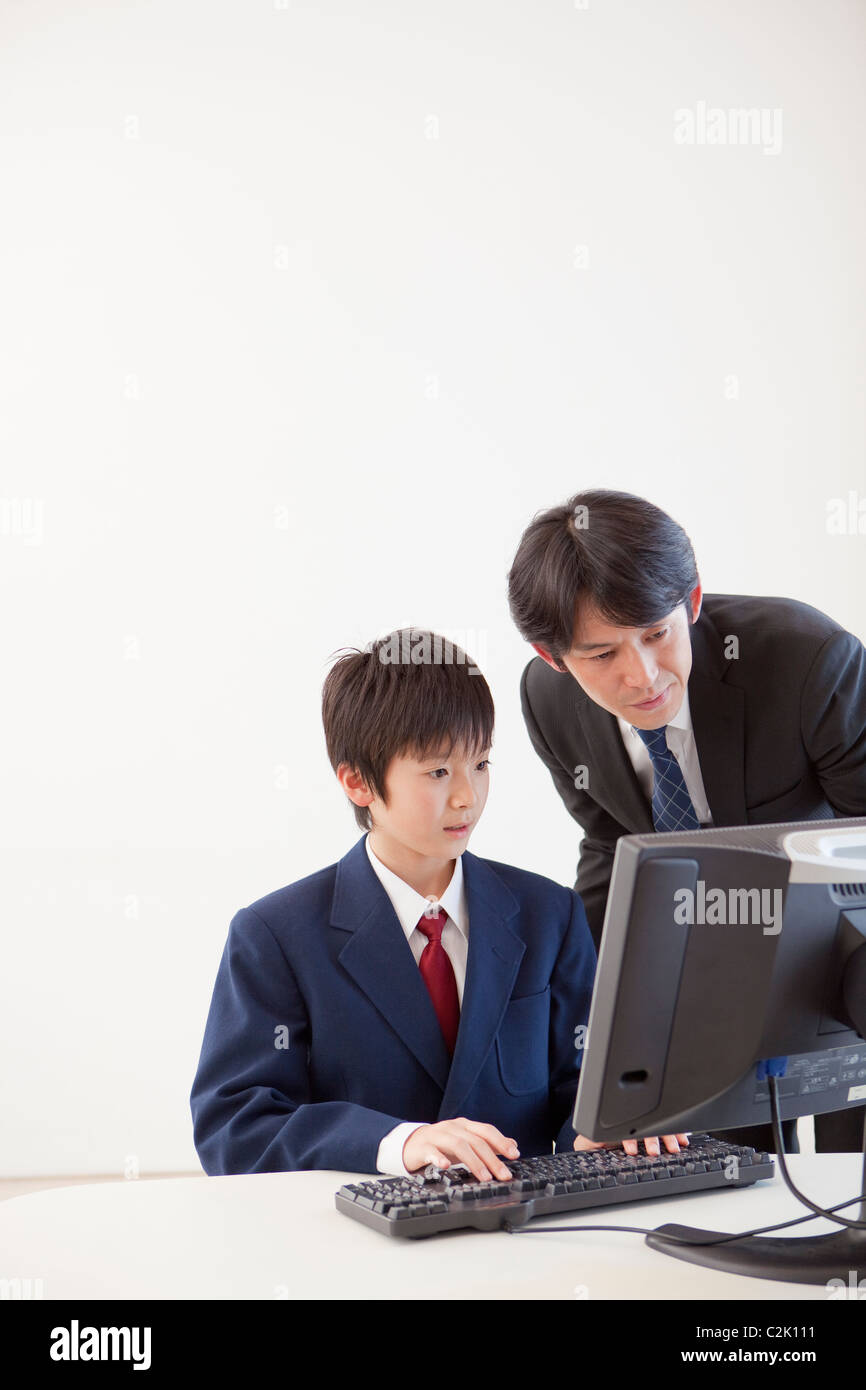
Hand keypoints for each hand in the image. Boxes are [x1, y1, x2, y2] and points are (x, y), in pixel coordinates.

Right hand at [403, 1118, 519, 1181]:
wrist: (411, 1144)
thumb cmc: (442, 1144)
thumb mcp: (466, 1141)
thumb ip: (488, 1143)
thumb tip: (513, 1145)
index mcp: (464, 1125)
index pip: (486, 1130)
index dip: (501, 1142)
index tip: (514, 1155)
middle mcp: (452, 1128)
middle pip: (475, 1141)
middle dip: (492, 1159)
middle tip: (503, 1175)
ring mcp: (437, 1136)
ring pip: (458, 1145)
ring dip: (474, 1161)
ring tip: (485, 1177)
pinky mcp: (422, 1147)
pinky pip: (431, 1151)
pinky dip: (439, 1158)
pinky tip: (445, 1166)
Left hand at [573, 1132, 689, 1156]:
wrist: (599, 1137)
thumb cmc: (595, 1140)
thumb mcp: (586, 1141)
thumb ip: (587, 1141)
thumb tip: (590, 1142)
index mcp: (617, 1124)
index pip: (626, 1128)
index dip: (629, 1139)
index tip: (631, 1150)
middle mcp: (633, 1123)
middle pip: (646, 1126)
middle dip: (652, 1138)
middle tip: (654, 1151)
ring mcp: (645, 1125)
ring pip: (660, 1127)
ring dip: (669, 1136)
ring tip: (674, 1147)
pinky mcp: (656, 1129)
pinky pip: (670, 1128)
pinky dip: (678, 1133)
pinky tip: (683, 1140)